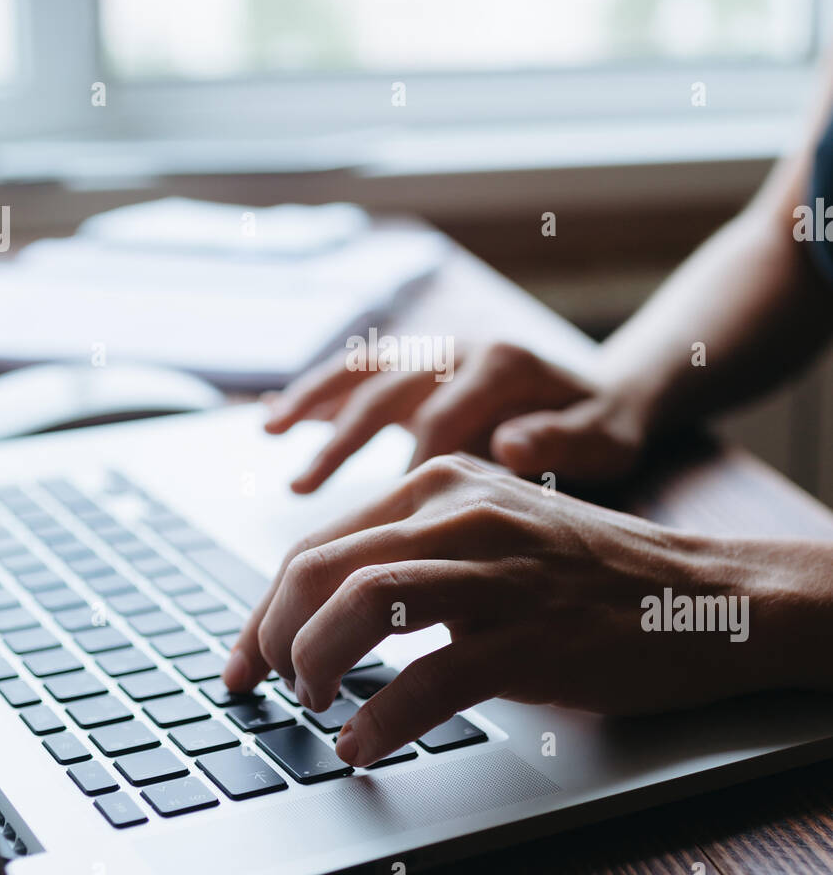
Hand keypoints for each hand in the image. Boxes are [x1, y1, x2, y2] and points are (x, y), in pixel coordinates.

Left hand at [224, 455, 775, 766]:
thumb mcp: (493, 532)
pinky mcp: (532, 635)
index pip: (317, 542)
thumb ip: (414, 551)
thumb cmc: (590, 573)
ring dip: (312, 665)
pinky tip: (363, 745)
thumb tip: (322, 610)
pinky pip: (428, 679)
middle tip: (266, 684)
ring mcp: (498, 571)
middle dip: (271, 636)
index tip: (243, 657)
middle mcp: (461, 512)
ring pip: (359, 606)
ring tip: (312, 704)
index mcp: (442, 483)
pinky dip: (380, 720)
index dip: (263, 608)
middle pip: (319, 568)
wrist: (703, 594)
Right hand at [264, 340, 645, 491]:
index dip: (411, 469)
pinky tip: (272, 419)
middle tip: (301, 490)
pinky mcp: (418, 366)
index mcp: (504, 366)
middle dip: (342, 438)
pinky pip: (357, 373)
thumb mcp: (606, 437)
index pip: (443, 419)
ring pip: (362, 370)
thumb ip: (562, 440)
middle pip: (389, 390)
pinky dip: (317, 394)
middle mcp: (461, 349)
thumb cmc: (603, 426)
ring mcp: (435, 354)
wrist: (606, 391)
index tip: (389, 525)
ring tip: (268, 433)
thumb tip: (512, 446)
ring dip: (314, 402)